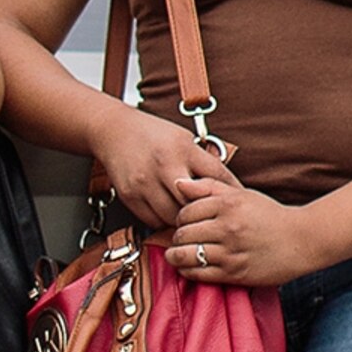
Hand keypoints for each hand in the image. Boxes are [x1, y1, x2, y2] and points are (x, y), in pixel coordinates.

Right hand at [90, 104, 225, 229]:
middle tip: (212, 215)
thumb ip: (203, 161)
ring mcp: (144, 183)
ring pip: (173, 217)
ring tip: (188, 214)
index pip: (217, 176)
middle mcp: (163, 166)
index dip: (231, 191)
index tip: (238, 202)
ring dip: (183, 219)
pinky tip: (167, 211)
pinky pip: (153, 221)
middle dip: (204, 211)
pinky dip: (163, 220)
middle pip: (194, 203)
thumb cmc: (152, 134)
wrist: (113, 130)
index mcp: (183, 149)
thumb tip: (229, 186)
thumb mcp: (184, 139)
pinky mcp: (130, 196)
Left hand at [164, 174, 310, 288]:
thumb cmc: (270, 216)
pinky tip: (190, 266)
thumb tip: (178, 183)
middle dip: (177, 237)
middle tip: (181, 239)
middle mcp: (228, 227)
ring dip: (176, 256)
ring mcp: (230, 252)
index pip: (185, 211)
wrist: (302, 241)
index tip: (185, 222)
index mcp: (228, 204)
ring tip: (177, 254)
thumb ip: (208, 187)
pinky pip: (198, 274)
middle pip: (183, 233)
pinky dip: (188, 271)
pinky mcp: (234, 273)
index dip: (181, 218)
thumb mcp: (242, 194)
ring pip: (186, 255)